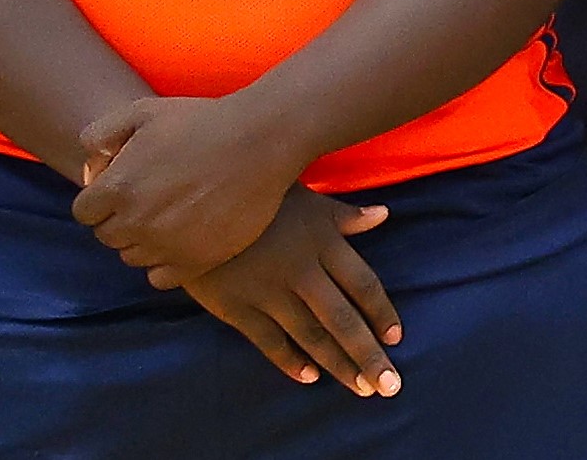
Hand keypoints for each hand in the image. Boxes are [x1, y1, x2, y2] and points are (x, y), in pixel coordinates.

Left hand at [74, 95, 305, 281]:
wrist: (262, 139)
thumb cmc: (203, 121)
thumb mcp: (142, 111)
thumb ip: (99, 135)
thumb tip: (91, 171)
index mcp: (118, 187)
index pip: (85, 213)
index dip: (102, 200)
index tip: (125, 188)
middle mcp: (137, 222)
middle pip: (107, 237)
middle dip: (121, 220)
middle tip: (151, 200)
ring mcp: (167, 244)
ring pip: (132, 257)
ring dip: (143, 241)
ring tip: (169, 218)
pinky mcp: (197, 260)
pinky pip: (160, 278)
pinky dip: (164, 264)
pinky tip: (181, 241)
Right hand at [175, 189, 400, 396]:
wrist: (190, 209)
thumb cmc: (254, 198)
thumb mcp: (304, 198)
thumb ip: (343, 214)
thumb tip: (383, 215)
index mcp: (322, 243)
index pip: (362, 284)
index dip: (381, 312)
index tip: (396, 337)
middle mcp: (301, 272)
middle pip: (342, 319)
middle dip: (368, 354)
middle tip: (389, 385)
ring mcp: (268, 293)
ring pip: (311, 335)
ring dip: (337, 365)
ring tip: (361, 388)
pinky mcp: (236, 307)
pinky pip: (268, 341)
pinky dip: (289, 361)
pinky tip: (309, 378)